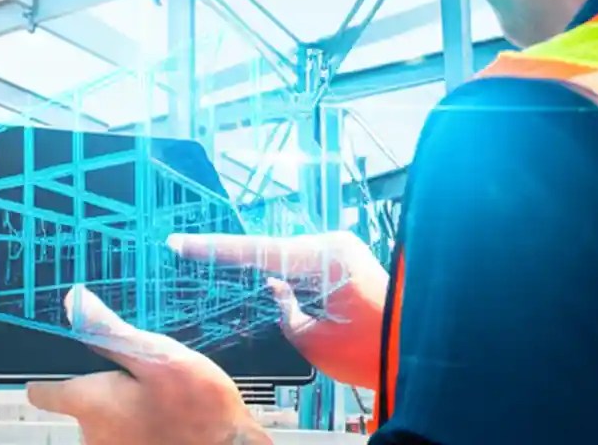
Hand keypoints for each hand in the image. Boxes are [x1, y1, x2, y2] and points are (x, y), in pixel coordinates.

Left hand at [26, 286, 271, 444]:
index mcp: (89, 404)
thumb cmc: (197, 404)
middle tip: (140, 375)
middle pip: (80, 405)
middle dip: (104, 388)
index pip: (41, 392)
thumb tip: (74, 303)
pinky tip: (165, 415)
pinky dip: (139, 425)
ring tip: (159, 395)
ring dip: (124, 408)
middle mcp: (91, 436)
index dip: (50, 375)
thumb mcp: (158, 355)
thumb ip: (109, 332)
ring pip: (105, 421)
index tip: (70, 363)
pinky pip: (124, 436)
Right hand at [167, 230, 388, 389]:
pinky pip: (304, 264)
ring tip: (212, 265)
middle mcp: (334, 245)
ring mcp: (343, 251)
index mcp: (325, 257)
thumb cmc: (374, 350)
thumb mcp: (314, 341)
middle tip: (186, 252)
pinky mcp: (348, 263)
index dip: (215, 250)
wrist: (415, 352)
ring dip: (258, 266)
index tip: (182, 243)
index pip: (258, 252)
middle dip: (233, 257)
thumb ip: (283, 310)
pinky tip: (256, 279)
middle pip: (270, 251)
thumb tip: (274, 289)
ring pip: (286, 258)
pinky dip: (282, 272)